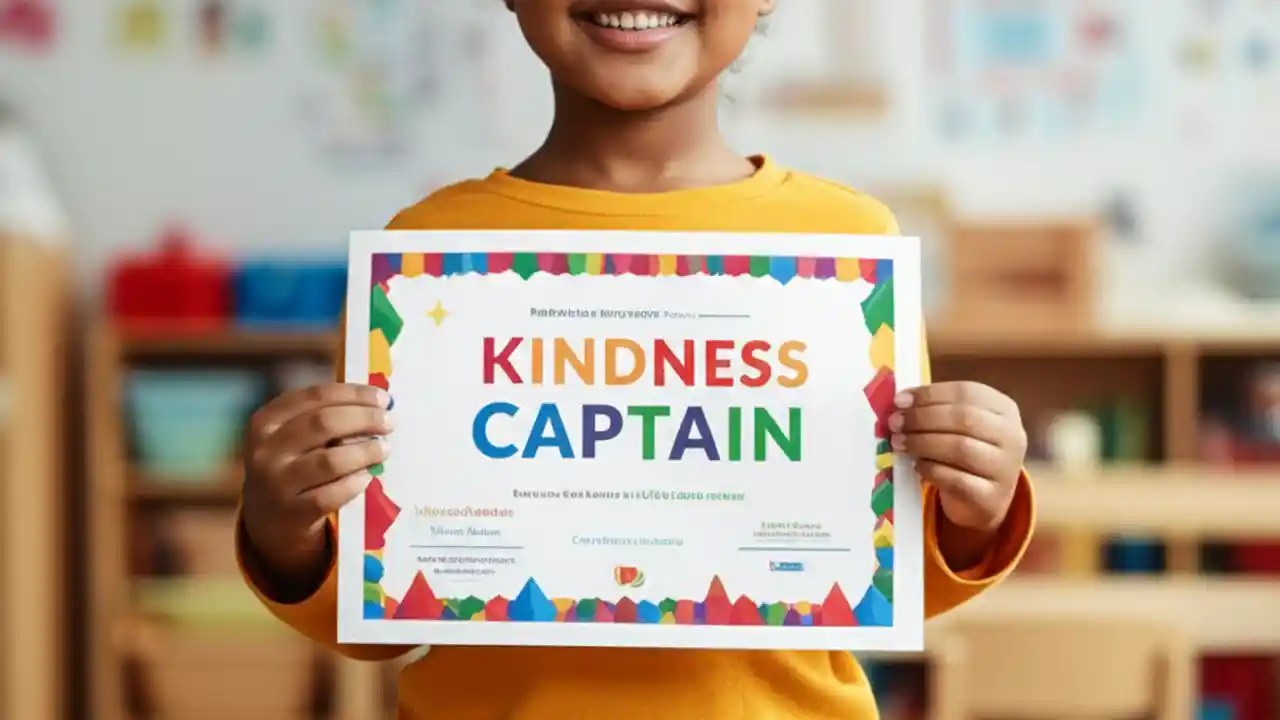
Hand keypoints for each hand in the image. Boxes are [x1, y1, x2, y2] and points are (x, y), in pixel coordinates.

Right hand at [241, 383, 393, 593]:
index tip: (383, 398)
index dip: (354, 394)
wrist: (269, 520)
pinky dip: (355, 482)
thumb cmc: (291, 467)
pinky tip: (367, 477)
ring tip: (383, 450)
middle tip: (389, 422)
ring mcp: (277, 482)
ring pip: (331, 460)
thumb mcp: (292, 437)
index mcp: (267, 421)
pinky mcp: (293, 512)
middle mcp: (267, 449)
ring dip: (365, 452)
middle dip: (364, 419)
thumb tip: (376, 402)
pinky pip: (333, 494)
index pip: (315, 396)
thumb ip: (324, 415)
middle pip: (324, 423)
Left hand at [888, 381, 1025, 531]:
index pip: (966, 392)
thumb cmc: (966, 451)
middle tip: (895, 423)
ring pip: (960, 448)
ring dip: (922, 443)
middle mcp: (1012, 436)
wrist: (984, 498)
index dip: (930, 395)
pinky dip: (931, 470)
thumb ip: (935, 410)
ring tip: (899, 443)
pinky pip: (957, 479)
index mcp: (1004, 409)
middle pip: (964, 418)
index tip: (899, 400)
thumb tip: (900, 402)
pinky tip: (917, 466)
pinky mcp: (991, 496)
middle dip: (922, 418)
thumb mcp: (958, 426)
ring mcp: (1005, 468)